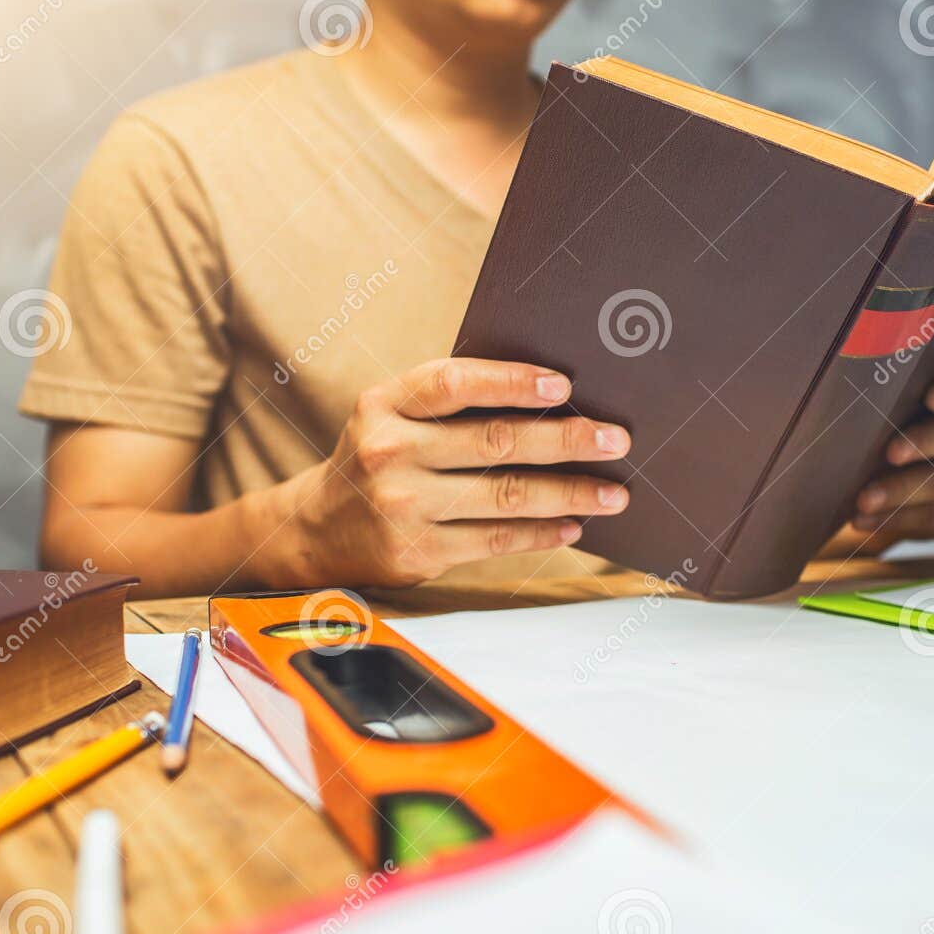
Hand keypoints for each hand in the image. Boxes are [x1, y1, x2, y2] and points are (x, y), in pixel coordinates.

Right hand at [278, 358, 629, 586]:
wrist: (318, 530)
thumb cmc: (379, 458)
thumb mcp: (391, 417)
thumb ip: (448, 402)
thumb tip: (550, 396)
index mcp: (384, 405)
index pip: (454, 382)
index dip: (512, 381)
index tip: (564, 386)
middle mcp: (389, 452)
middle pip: (494, 441)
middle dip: (566, 440)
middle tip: (615, 439)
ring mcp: (403, 505)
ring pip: (504, 495)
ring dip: (569, 493)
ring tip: (613, 492)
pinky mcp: (418, 551)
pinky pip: (494, 539)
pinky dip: (540, 532)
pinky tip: (573, 524)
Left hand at [847, 368, 933, 546]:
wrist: (930, 483)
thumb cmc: (911, 432)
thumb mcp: (912, 413)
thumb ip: (900, 405)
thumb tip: (852, 413)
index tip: (930, 398)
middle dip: (921, 443)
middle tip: (890, 453)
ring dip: (900, 491)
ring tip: (864, 499)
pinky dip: (896, 519)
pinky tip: (864, 520)